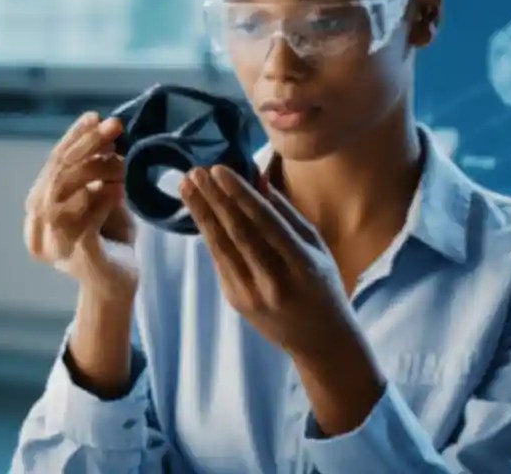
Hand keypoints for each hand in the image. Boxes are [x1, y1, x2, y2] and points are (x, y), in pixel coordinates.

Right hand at [24, 111, 137, 302]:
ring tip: (122, 161)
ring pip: (63, 194)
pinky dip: (101, 200)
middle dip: (87, 146)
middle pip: (57, 174)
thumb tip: (103, 129)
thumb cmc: (111, 236)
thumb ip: (96, 169)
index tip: (95, 117)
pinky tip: (121, 189)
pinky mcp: (77, 257)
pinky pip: (84, 221)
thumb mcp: (102, 195)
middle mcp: (39, 225)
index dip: (72, 138)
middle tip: (114, 126)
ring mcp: (55, 243)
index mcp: (40, 206)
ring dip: (94, 171)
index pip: (53, 163)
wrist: (120, 282)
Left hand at [179, 165, 352, 358]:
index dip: (239, 195)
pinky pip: (220, 262)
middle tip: (195, 171)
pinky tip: (199, 212)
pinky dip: (209, 235)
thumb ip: (286, 213)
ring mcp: (253, 295)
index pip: (265, 223)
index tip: (219, 170)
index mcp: (302, 264)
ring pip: (222, 248)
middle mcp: (275, 281)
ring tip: (187, 187)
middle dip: (214, 199)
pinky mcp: (237, 302)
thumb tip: (257, 179)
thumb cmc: (322, 284)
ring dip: (202, 214)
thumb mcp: (316, 246)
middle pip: (238, 233)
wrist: (320, 341)